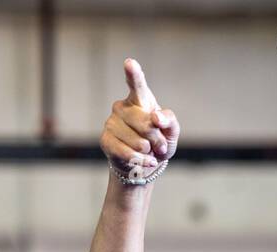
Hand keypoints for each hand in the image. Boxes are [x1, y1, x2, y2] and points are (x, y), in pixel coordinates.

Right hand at [100, 58, 179, 178]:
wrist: (144, 163)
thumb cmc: (158, 142)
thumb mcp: (171, 132)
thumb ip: (169, 121)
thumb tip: (156, 117)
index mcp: (139, 99)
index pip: (137, 84)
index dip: (133, 74)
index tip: (130, 63)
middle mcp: (122, 107)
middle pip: (145, 123)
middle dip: (157, 139)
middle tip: (159, 145)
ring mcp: (111, 122)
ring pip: (138, 141)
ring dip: (149, 151)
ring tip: (149, 151)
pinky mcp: (105, 139)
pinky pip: (128, 153)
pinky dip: (141, 160)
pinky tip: (146, 161)